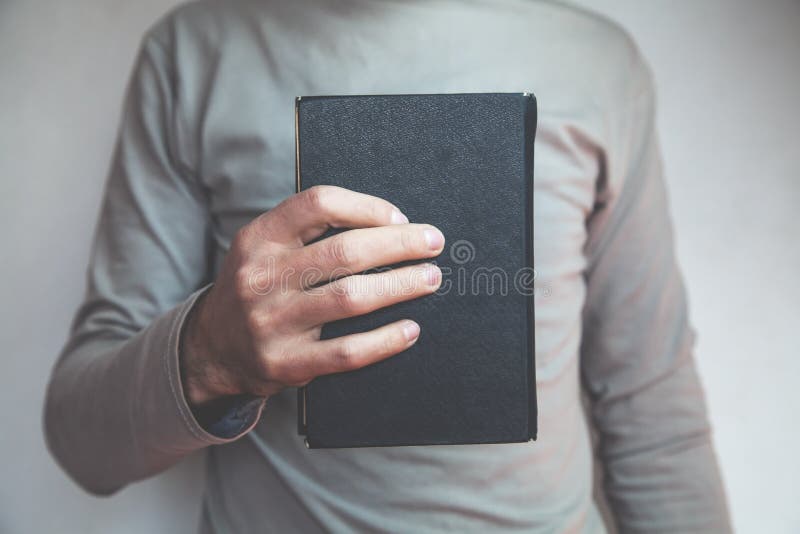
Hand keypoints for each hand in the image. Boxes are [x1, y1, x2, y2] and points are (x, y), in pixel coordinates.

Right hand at [180, 186, 443, 405]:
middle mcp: (261, 277)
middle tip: (433, 243)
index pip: (318, 205)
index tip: (399, 217)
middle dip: (399, 244)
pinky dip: (385, 340)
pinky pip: (346, 352)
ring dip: (400, 286)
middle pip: (344, 251)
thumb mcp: (264, 248)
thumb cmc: (258, 288)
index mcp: (259, 239)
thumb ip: (309, 231)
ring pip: (350, 298)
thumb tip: (390, 222)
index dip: (366, 207)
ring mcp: (272, 323)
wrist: (213, 349)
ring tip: (431, 279)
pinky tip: (411, 330)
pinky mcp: (286, 364)